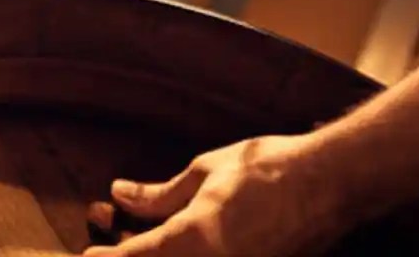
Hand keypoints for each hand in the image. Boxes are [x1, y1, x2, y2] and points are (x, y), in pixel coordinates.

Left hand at [80, 136, 346, 256]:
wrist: (329, 183)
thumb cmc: (266, 169)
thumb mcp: (205, 173)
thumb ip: (159, 194)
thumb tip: (121, 194)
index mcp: (192, 240)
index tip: (89, 252)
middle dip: (131, 255)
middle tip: (116, 244)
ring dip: (159, 256)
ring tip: (152, 241)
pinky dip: (189, 256)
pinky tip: (184, 245)